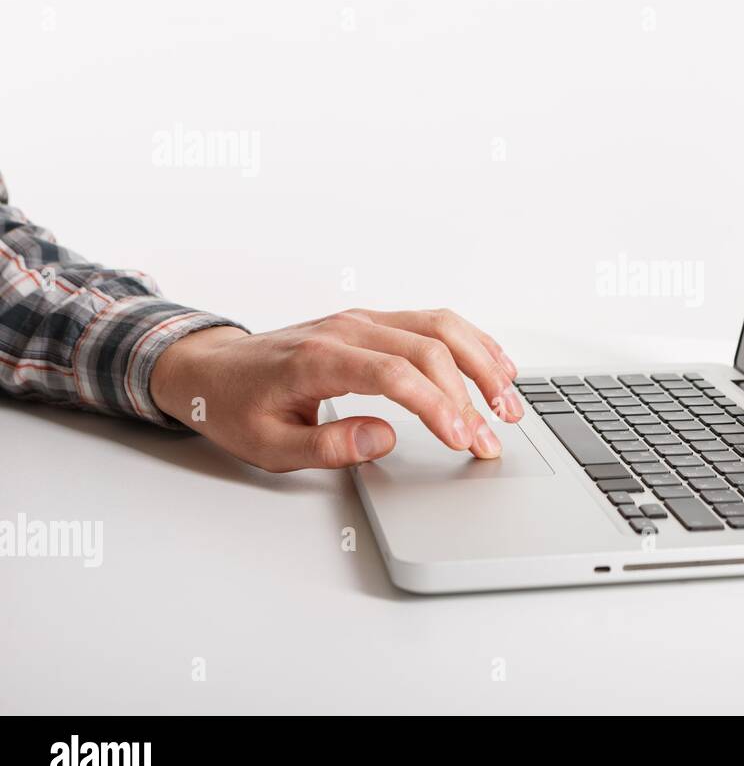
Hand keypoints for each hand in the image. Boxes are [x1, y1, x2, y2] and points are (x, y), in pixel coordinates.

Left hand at [149, 308, 521, 471]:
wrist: (212, 369)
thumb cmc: (237, 407)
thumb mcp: (268, 446)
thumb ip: (327, 446)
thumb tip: (383, 440)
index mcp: (318, 359)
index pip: (394, 374)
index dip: (435, 405)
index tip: (461, 437)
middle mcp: (347, 329)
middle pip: (428, 349)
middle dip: (470, 397)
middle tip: (491, 440)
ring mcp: (364, 320)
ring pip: (440, 326)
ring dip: (482, 363)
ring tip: (509, 403)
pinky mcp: (376, 321)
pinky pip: (433, 321)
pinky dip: (472, 342)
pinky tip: (496, 366)